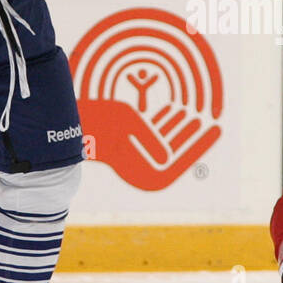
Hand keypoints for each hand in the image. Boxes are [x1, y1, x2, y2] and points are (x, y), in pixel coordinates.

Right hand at [77, 97, 220, 190]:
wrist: (68, 122)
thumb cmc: (94, 120)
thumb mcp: (126, 122)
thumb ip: (149, 139)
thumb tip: (167, 156)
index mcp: (137, 170)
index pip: (178, 160)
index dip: (198, 144)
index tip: (215, 129)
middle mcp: (137, 167)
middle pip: (174, 151)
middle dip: (191, 134)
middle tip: (211, 120)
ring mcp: (133, 156)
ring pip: (164, 142)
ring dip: (179, 127)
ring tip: (195, 113)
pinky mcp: (128, 145)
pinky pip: (152, 137)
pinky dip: (164, 125)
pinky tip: (175, 112)